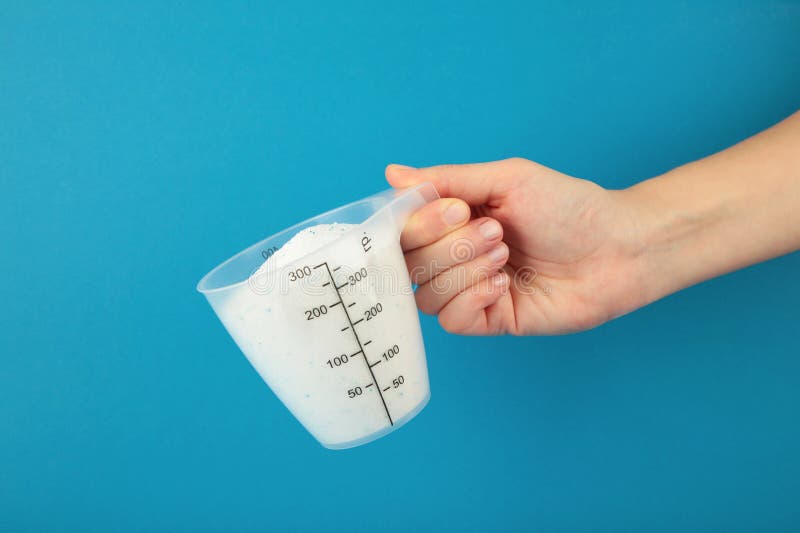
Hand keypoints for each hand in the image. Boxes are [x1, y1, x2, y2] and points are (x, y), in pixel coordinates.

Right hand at [386, 158, 644, 334]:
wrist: (616, 247)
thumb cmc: (568, 207)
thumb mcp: (507, 179)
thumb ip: (448, 179)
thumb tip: (392, 174)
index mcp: (452, 221)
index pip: (402, 230)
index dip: (419, 224)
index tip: (456, 210)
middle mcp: (454, 257)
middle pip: (409, 264)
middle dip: (450, 246)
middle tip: (497, 231)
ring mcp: (470, 291)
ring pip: (426, 295)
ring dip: (464, 271)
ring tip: (505, 254)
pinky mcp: (490, 320)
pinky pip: (452, 320)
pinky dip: (473, 298)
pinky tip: (504, 285)